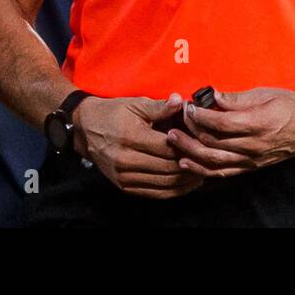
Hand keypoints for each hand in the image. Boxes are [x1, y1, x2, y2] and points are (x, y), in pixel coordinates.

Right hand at [72, 93, 205, 198]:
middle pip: (167, 167)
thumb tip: (181, 101)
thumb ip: (159, 106)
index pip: (167, 147)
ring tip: (203, 173)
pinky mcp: (124, 186)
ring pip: (163, 183)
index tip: (204, 144)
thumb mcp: (135, 104)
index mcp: (130, 136)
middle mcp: (125, 159)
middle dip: (190, 165)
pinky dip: (172, 191)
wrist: (85, 129)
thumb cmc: (113, 112)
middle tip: (208, 161)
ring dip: (185, 181)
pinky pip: (153, 193)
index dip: (187, 147)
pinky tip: (186, 184)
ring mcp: (123, 176)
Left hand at [168, 87, 294, 179]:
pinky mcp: (252, 167)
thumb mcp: (265, 93)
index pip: (220, 123)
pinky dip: (202, 169)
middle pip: (213, 143)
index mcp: (259, 123)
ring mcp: (253, 159)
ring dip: (190, 152)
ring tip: (173, 140)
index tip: (187, 105)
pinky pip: (223, 172)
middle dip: (190, 131)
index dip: (199, 115)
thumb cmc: (291, 105)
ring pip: (214, 161)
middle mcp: (255, 145)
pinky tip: (187, 163)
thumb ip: (236, 98)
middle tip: (175, 120)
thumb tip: (212, 96)